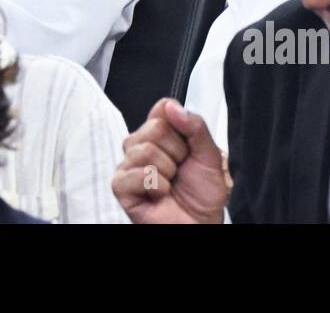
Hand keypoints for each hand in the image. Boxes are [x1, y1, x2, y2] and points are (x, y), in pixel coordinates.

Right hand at [111, 98, 231, 223]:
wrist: (200, 223)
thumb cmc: (202, 193)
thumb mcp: (209, 155)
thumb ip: (195, 126)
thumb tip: (172, 106)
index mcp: (160, 134)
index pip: (162, 108)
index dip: (180, 125)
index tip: (188, 145)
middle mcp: (140, 145)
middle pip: (155, 128)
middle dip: (177, 152)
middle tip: (180, 169)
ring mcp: (128, 165)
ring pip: (146, 150)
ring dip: (168, 172)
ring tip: (170, 183)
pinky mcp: (120, 186)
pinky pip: (138, 174)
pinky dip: (157, 186)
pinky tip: (160, 194)